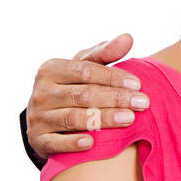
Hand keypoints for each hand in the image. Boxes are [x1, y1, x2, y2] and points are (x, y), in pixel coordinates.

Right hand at [25, 34, 149, 158]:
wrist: (47, 117)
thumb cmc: (73, 86)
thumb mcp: (85, 67)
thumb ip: (106, 53)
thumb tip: (129, 37)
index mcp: (51, 69)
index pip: (86, 71)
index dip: (113, 77)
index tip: (138, 84)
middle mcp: (41, 92)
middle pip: (83, 95)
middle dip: (115, 98)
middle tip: (142, 103)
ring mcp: (37, 116)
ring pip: (73, 118)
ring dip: (102, 119)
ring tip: (129, 119)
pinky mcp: (37, 139)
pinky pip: (55, 143)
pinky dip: (72, 143)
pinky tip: (92, 143)